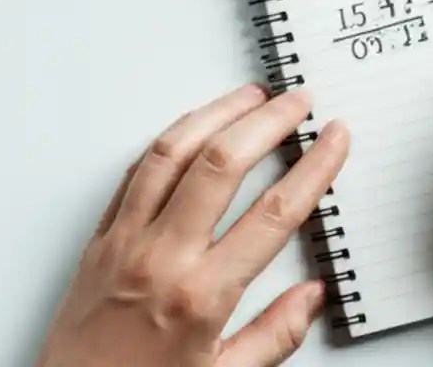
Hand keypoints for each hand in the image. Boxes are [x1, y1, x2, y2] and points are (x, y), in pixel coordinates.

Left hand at [35, 85, 349, 366]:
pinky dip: (170, 139)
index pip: (275, 212)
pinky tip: (193, 127)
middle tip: (297, 102)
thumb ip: (274, 335)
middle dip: (268, 121)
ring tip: (249, 96)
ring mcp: (126, 240)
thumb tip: (312, 296)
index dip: (314, 168)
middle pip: (224, 164)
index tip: (334, 140)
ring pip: (174, 152)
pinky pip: (136, 171)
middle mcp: (163, 257)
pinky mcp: (99, 238)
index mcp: (203, 295)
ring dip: (217, 113)